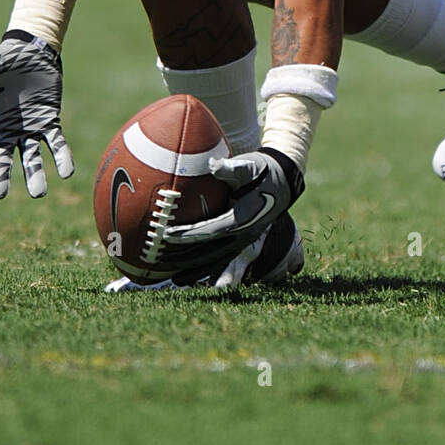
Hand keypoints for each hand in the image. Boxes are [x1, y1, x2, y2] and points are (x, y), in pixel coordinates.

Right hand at [0, 31, 73, 197]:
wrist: (34, 54)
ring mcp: (29, 128)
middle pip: (2, 156)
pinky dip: (61, 156)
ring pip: (30, 156)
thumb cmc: (8, 59)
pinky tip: (67, 172)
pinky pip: (56, 143)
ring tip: (38, 193)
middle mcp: (8, 128)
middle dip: (0, 174)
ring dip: (34, 174)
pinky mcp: (49, 123)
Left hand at [159, 148, 303, 275]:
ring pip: (216, 261)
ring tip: (175, 280)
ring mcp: (243, 241)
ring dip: (195, 270)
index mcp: (242, 219)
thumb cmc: (262, 171)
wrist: (284, 181)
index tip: (166, 235)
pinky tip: (193, 276)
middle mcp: (243, 235)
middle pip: (209, 252)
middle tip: (160, 260)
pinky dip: (207, 269)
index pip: (209, 231)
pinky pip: (222, 259)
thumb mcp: (249, 166)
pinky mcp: (242, 242)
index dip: (187, 234)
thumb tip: (212, 164)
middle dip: (185, 258)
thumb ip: (231, 168)